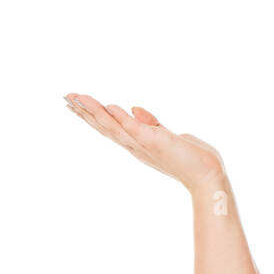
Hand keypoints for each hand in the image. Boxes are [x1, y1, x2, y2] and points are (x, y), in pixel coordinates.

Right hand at [63, 93, 225, 191]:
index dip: (92, 115)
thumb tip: (133, 108)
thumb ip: (151, 123)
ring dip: (94, 112)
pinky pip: (134, 128)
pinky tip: (109, 106)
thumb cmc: (193, 159)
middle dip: (84, 112)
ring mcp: (144, 145)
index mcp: (139, 144)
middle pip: (105, 127)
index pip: (110, 127)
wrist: (208, 176)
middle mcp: (137, 146)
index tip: (74, 102)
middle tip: (65, 97)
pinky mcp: (155, 142)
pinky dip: (121, 118)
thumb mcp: (168, 136)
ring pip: (113, 126)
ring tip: (76, 98)